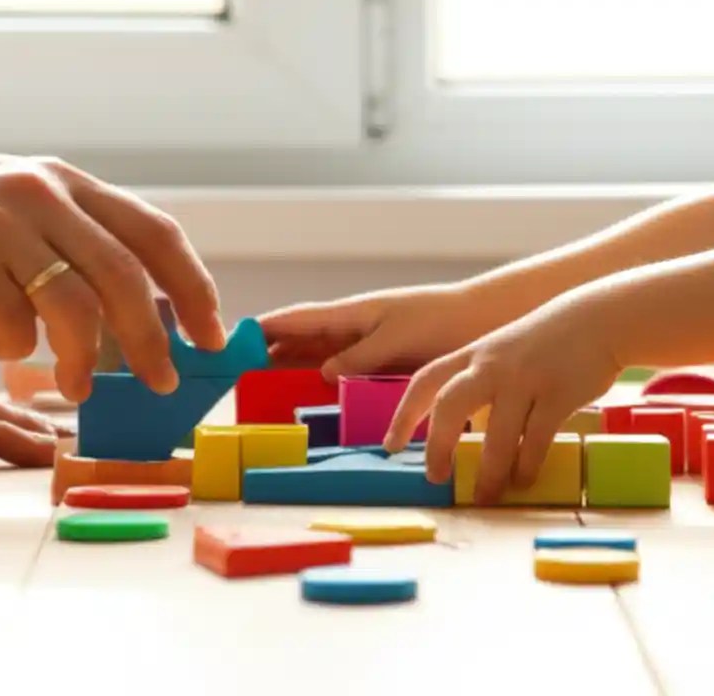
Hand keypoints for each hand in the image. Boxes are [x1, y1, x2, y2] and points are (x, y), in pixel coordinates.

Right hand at [0, 150, 223, 401]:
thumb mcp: (22, 214)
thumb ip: (77, 248)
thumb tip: (143, 321)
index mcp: (70, 184)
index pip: (158, 233)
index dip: (194, 288)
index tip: (212, 336)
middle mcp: (44, 192)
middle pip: (128, 276)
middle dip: (154, 340)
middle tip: (162, 382)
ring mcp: (1, 219)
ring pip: (77, 304)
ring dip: (87, 359)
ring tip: (77, 386)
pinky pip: (13, 320)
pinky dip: (14, 347)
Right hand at [259, 283, 498, 380]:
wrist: (481, 320)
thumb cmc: (440, 319)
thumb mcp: (395, 338)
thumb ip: (359, 356)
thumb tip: (323, 373)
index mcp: (351, 313)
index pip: (296, 319)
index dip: (265, 329)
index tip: (232, 339)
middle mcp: (353, 329)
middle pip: (301, 342)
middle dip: (270, 355)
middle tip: (238, 375)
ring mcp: (366, 347)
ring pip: (319, 360)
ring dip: (293, 372)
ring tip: (264, 390)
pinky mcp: (382, 365)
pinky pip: (344, 376)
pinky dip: (325, 385)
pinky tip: (315, 399)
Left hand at [382, 292, 622, 503]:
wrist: (597, 319)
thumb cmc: (546, 341)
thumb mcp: (502, 351)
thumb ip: (479, 381)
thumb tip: (457, 428)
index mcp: (473, 354)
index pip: (425, 381)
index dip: (404, 414)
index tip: (390, 445)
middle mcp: (493, 365)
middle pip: (450, 405)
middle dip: (437, 445)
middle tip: (435, 477)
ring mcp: (526, 379)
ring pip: (497, 433)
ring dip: (489, 471)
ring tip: (486, 496)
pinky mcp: (558, 394)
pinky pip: (536, 438)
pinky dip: (526, 465)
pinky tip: (523, 481)